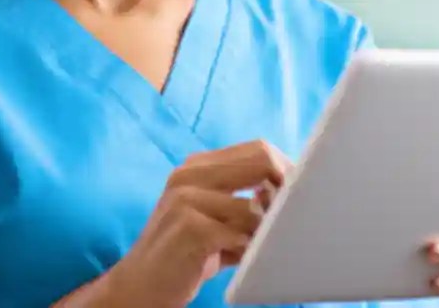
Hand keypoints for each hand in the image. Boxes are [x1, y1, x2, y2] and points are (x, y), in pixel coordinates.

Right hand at [90, 140, 289, 307]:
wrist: (138, 288)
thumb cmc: (185, 255)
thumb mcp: (215, 219)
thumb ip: (248, 200)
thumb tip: (290, 190)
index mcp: (196, 167)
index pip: (257, 150)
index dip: (285, 169)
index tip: (300, 193)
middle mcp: (188, 176)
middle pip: (261, 161)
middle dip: (285, 189)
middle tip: (292, 216)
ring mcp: (186, 199)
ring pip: (255, 206)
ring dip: (264, 232)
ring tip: (254, 248)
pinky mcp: (190, 227)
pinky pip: (242, 235)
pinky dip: (249, 250)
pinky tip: (239, 259)